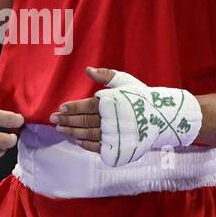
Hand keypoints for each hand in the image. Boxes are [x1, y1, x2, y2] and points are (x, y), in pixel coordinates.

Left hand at [50, 66, 201, 166]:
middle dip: (67, 121)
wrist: (162, 117)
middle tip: (53, 120)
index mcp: (112, 103)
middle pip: (84, 121)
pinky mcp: (119, 146)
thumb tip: (87, 69)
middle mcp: (112, 119)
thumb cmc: (141, 96)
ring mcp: (115, 134)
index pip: (87, 106)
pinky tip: (77, 140)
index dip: (72, 108)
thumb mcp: (125, 81)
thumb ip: (106, 75)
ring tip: (61, 130)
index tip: (60, 108)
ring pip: (89, 135)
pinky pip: (99, 147)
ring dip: (73, 133)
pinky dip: (86, 144)